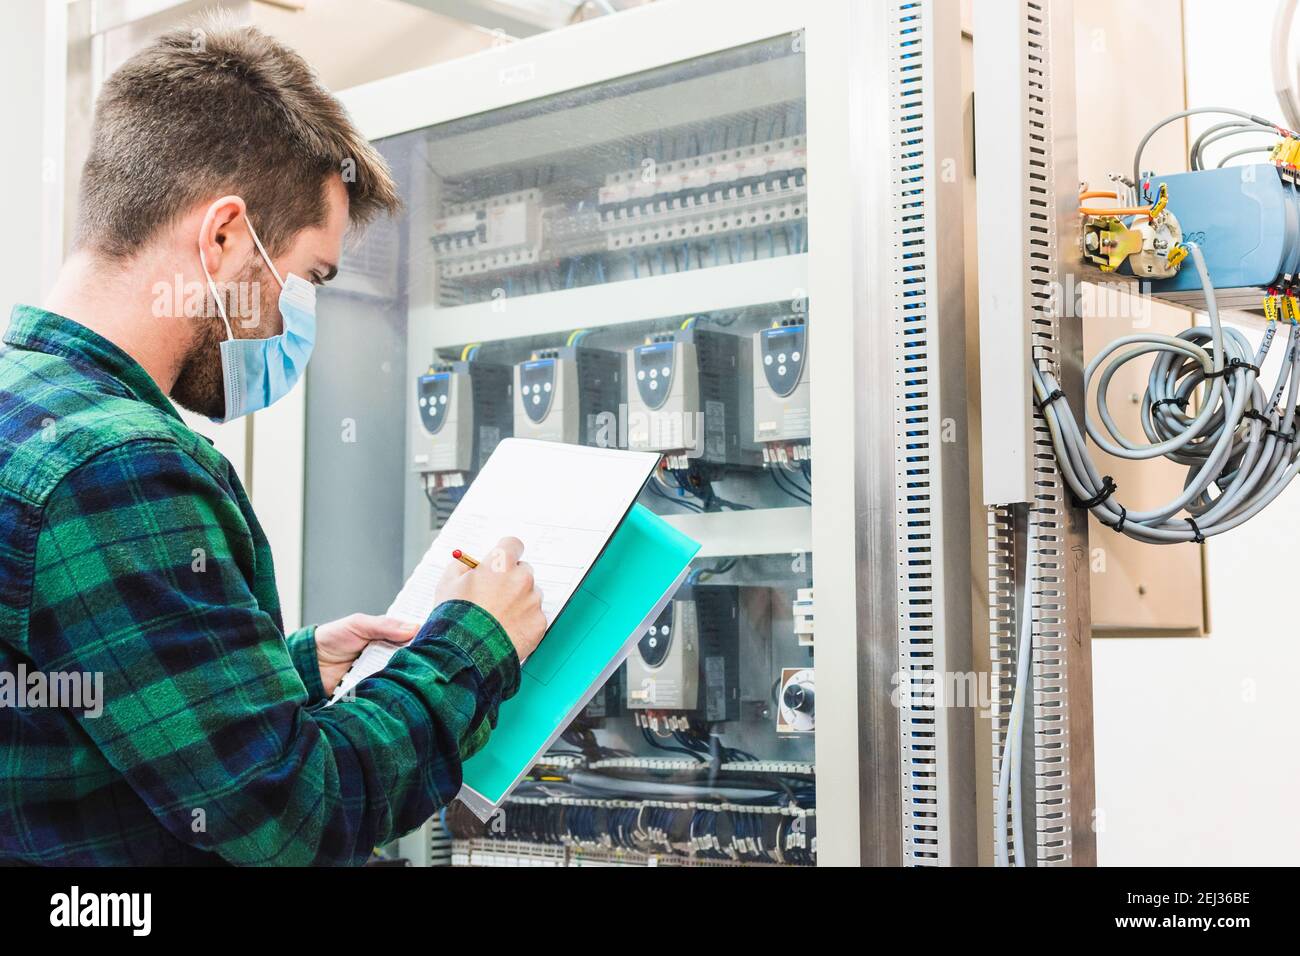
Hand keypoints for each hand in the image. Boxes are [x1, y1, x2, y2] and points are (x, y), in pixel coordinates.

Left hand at [313, 613, 419, 695]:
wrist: (309, 665)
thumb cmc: (332, 639)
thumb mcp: (358, 624)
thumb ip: (384, 625)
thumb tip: (413, 628)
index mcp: (387, 636)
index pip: (412, 636)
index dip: (422, 637)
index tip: (433, 639)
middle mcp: (388, 655)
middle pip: (410, 658)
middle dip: (417, 658)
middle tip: (424, 658)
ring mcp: (382, 673)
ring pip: (402, 675)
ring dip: (404, 674)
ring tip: (409, 672)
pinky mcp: (374, 689)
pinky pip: (387, 690)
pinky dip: (391, 689)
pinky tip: (395, 686)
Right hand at [434, 536, 545, 660]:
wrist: (465, 654)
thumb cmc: (455, 618)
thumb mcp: (447, 584)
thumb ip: (461, 567)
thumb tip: (469, 564)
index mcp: (500, 564)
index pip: (512, 545)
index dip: (505, 553)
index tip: (501, 561)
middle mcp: (522, 579)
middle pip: (523, 570)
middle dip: (511, 580)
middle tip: (494, 596)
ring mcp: (532, 601)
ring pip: (530, 595)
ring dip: (518, 602)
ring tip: (497, 619)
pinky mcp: (539, 623)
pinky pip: (534, 616)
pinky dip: (523, 622)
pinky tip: (505, 631)